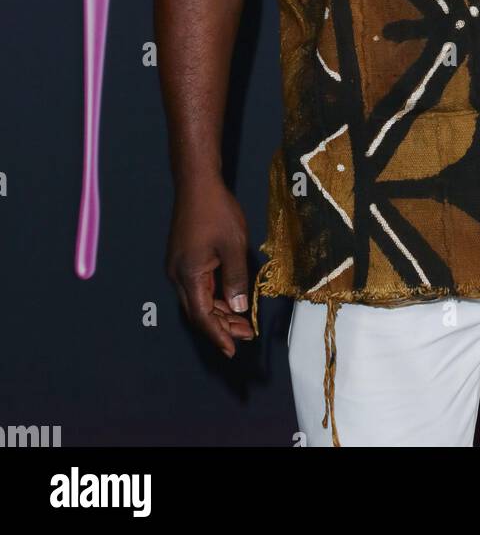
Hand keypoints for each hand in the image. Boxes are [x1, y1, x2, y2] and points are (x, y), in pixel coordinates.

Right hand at [166, 177, 255, 357]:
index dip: (218, 335)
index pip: (202, 316)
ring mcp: (179, 267)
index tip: (233, 350)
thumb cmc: (216, 212)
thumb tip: (238, 308)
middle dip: (221, 327)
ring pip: (198, 300)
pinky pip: (198, 286)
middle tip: (246, 336)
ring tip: (242, 322)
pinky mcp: (183, 259)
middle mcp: (178, 276)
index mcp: (189, 276)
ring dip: (219, 312)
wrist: (196, 184)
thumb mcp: (233, 246)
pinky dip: (213, 297)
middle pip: (198, 312)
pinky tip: (230, 299)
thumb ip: (236, 279)